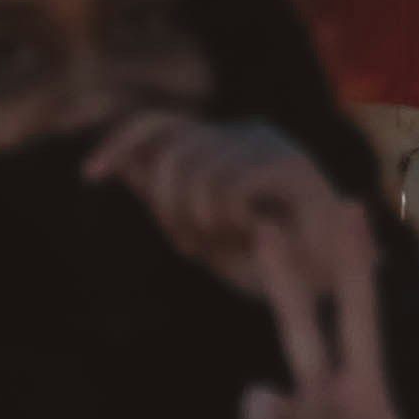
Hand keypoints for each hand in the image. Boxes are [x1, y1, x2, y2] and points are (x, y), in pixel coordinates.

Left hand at [82, 107, 341, 295]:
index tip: (88, 177)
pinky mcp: (293, 167)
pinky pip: (231, 186)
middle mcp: (243, 132)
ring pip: (197, 171)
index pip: (156, 124)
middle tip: (191, 244)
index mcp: (222, 143)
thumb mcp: (204, 233)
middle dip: (166, 205)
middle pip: (170, 151)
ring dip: (200, 220)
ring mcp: (270, 145)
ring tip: (228, 241)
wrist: (330, 294)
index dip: (118, 143)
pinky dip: (229, 218)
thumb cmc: (270, 265)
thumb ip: (166, 197)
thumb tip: (122, 163)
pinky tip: (252, 234)